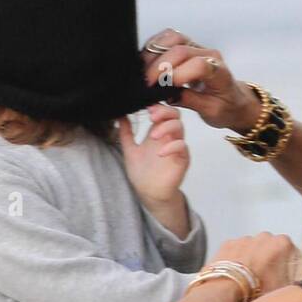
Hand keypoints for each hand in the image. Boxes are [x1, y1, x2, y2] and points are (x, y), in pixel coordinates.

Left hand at [119, 105, 190, 236]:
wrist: (149, 194)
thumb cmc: (142, 173)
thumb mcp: (129, 150)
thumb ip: (126, 133)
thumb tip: (120, 115)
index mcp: (157, 132)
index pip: (163, 112)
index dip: (157, 107)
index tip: (146, 107)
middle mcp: (168, 137)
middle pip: (174, 115)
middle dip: (164, 112)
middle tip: (152, 115)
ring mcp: (176, 148)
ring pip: (179, 128)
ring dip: (166, 127)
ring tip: (152, 136)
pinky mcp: (182, 160)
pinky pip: (182, 147)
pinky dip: (172, 147)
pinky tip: (160, 152)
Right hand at [142, 30, 260, 133]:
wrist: (234, 100)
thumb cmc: (225, 107)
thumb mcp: (211, 112)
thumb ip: (190, 101)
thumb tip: (168, 95)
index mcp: (220, 73)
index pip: (198, 65)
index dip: (177, 74)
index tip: (160, 88)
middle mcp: (209, 55)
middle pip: (181, 49)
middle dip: (159, 66)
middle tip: (146, 83)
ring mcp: (198, 47)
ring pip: (172, 38)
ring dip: (154, 53)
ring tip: (144, 71)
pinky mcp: (188, 46)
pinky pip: (168, 38)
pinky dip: (154, 47)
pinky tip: (147, 61)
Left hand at [208, 234, 299, 294]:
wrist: (226, 290)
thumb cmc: (255, 291)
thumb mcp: (285, 291)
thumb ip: (293, 284)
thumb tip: (294, 288)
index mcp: (282, 244)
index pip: (292, 254)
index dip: (289, 270)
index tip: (284, 280)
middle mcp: (264, 237)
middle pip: (272, 250)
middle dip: (270, 263)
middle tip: (266, 282)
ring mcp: (245, 239)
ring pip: (253, 250)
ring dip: (253, 262)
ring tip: (249, 281)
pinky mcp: (228, 244)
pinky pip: (236, 252)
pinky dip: (236, 262)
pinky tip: (236, 277)